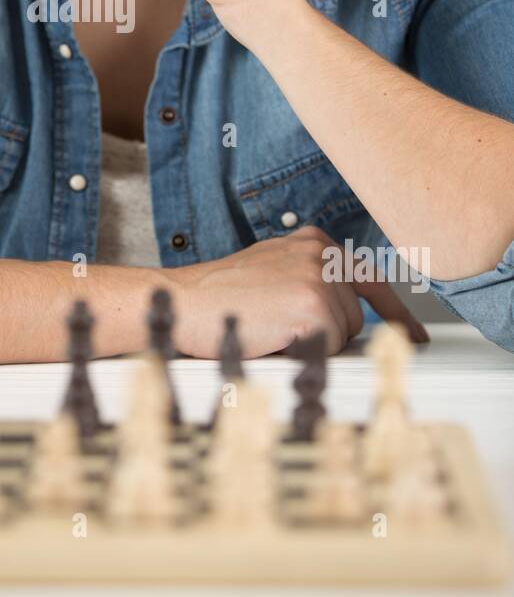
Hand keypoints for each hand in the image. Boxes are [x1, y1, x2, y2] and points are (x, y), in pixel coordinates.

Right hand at [167, 226, 430, 358]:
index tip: (414, 335)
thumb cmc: (219, 296)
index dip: (395, 312)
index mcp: (313, 241)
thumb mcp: (272, 270)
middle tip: (282, 329)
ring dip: (312, 344)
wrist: (181, 300)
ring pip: (342, 335)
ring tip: (271, 329)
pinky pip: (327, 349)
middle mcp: (321, 253)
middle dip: (326, 333)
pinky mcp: (312, 306)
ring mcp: (318, 277)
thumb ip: (310, 278)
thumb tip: (347, 309)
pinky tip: (272, 337)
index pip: (370, 278)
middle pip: (354, 316)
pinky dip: (302, 354)